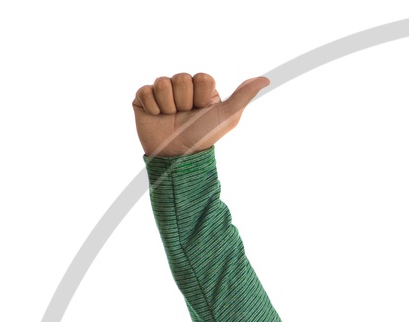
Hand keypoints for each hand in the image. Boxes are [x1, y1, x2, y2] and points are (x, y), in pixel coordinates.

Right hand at [132, 72, 268, 157]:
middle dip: (185, 101)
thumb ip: (244, 96)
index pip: (201, 77)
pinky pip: (145, 91)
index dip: (202, 95)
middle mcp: (182, 88)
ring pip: (162, 83)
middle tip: (184, 116)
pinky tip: (157, 117)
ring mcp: (162, 93)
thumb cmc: (203, 138)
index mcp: (201, 90)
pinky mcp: (143, 99)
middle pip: (181, 78)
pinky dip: (152, 107)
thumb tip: (266, 79)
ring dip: (168, 105)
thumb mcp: (227, 117)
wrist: (176, 157)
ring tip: (170, 118)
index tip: (202, 111)